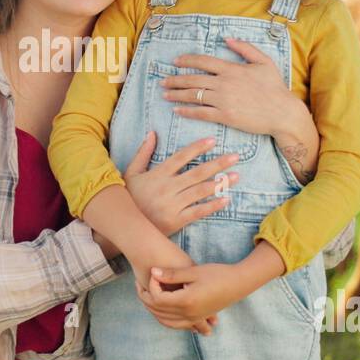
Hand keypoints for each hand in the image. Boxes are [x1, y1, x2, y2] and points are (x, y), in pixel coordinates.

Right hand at [123, 132, 239, 234]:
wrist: (124, 226)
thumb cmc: (128, 197)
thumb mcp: (131, 172)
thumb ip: (143, 153)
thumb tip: (152, 133)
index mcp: (158, 174)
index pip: (181, 157)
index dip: (197, 148)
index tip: (213, 140)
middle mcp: (167, 188)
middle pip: (197, 173)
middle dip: (218, 164)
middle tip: (235, 157)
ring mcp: (172, 205)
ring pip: (200, 191)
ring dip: (220, 183)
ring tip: (236, 176)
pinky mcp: (176, 220)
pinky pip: (198, 211)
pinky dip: (212, 206)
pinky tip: (226, 199)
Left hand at [128, 238, 217, 334]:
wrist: (239, 283)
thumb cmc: (217, 273)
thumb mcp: (193, 271)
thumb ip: (172, 274)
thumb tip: (153, 272)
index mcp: (186, 300)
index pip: (159, 298)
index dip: (152, 285)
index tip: (154, 273)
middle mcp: (189, 313)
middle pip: (159, 311)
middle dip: (146, 298)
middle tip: (141, 284)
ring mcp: (194, 318)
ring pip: (166, 321)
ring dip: (153, 310)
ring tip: (147, 297)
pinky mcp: (198, 318)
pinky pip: (177, 325)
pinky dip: (165, 320)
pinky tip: (161, 312)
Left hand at [161, 37, 319, 181]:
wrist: (282, 112)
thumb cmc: (275, 87)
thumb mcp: (264, 62)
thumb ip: (245, 48)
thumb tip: (227, 38)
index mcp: (231, 69)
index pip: (203, 61)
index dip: (186, 61)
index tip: (175, 62)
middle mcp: (224, 83)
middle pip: (193, 79)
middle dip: (175, 79)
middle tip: (163, 80)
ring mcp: (223, 100)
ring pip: (193, 95)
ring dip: (176, 94)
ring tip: (165, 94)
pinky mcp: (225, 116)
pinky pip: (201, 112)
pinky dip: (187, 110)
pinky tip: (177, 110)